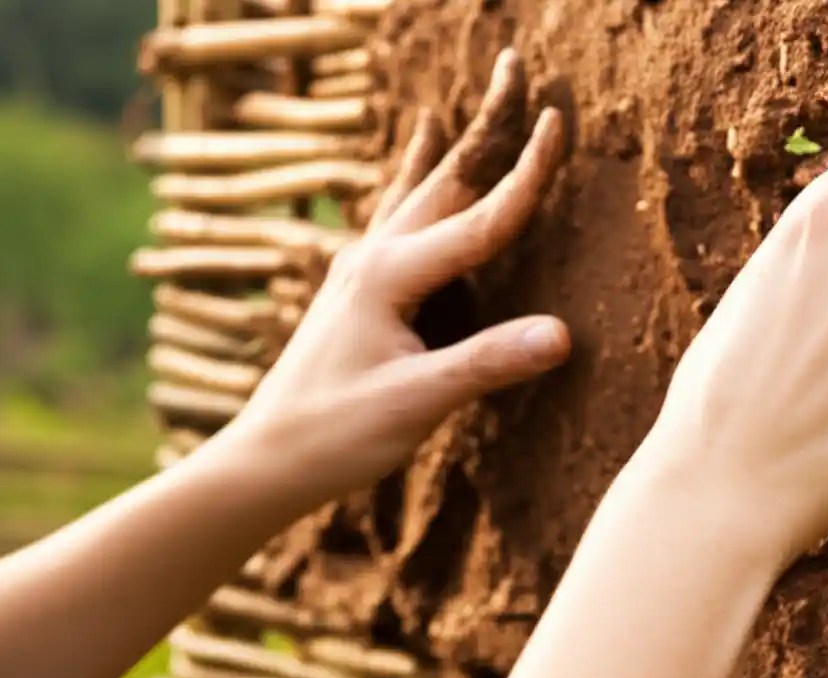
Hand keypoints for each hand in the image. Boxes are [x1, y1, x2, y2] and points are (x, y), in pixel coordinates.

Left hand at [218, 50, 568, 500]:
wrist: (265, 458)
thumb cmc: (335, 433)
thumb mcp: (415, 403)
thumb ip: (487, 363)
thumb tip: (562, 334)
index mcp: (390, 274)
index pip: (480, 217)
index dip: (525, 172)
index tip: (558, 120)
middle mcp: (373, 257)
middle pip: (443, 178)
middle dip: (484, 124)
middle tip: (512, 68)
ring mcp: (359, 269)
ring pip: (413, 193)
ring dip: (444, 150)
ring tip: (450, 112)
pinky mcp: (355, 290)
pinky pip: (389, 221)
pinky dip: (406, 187)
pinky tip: (404, 182)